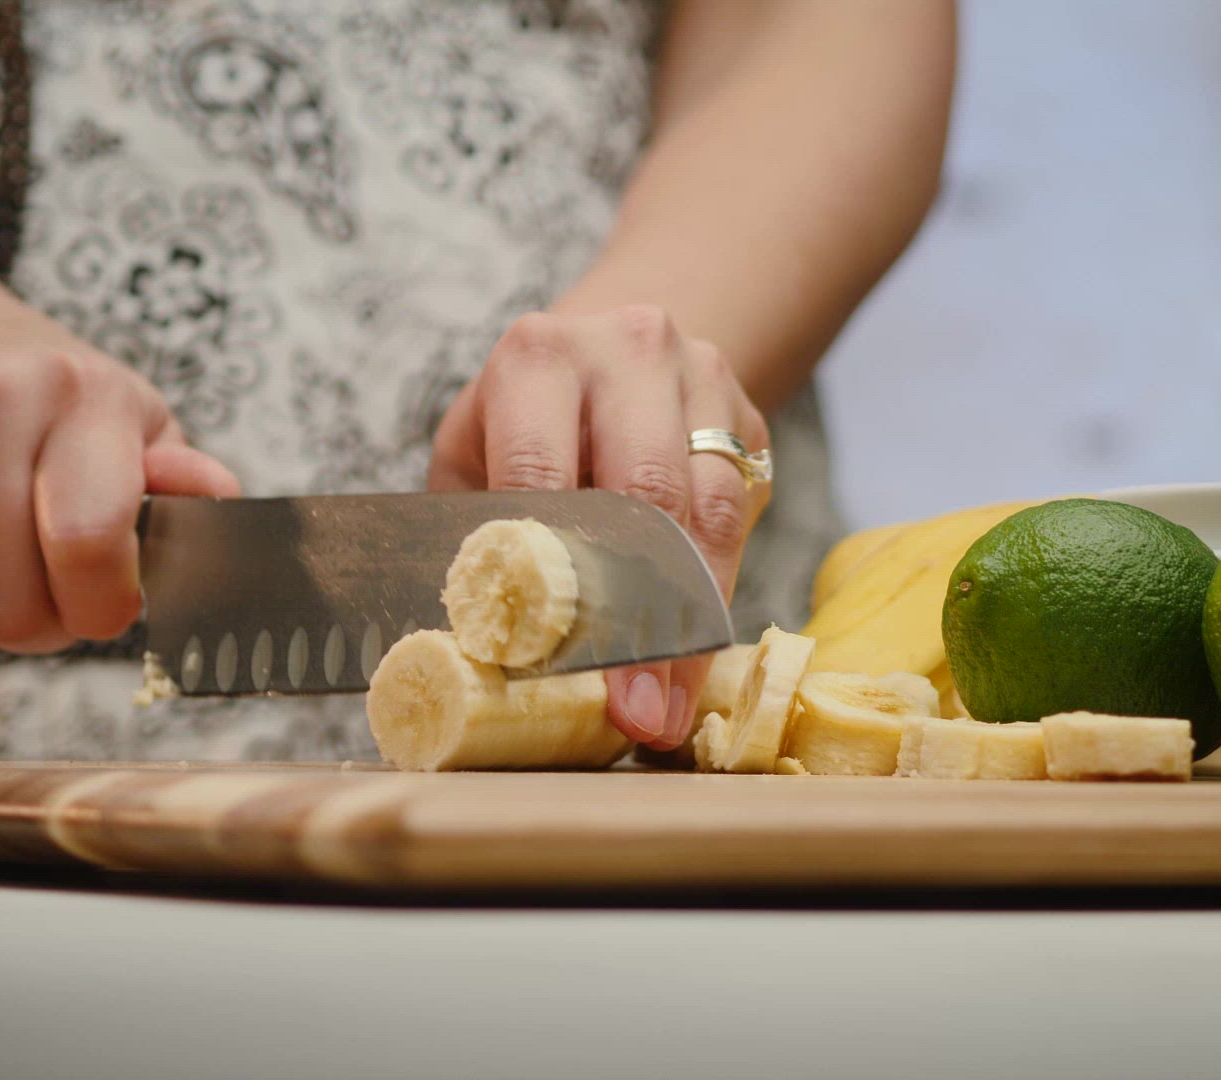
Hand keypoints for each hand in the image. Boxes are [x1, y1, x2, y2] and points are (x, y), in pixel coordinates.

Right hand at [0, 305, 238, 652]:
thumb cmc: (47, 400)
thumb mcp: (129, 424)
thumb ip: (181, 485)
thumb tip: (217, 503)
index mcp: (82, 395)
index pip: (86, 542)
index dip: (100, 608)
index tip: (106, 605)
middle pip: (5, 600)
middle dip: (34, 626)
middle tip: (45, 596)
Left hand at [429, 304, 770, 750]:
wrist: (602, 351)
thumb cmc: (518, 426)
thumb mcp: (473, 461)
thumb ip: (473, 538)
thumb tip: (472, 656)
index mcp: (537, 357)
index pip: (543, 472)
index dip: (549, 576)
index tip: (557, 665)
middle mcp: (627, 350)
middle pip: (645, 491)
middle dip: (639, 616)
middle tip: (634, 711)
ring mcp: (701, 377)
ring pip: (710, 510)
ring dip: (690, 623)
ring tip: (668, 707)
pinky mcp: (748, 419)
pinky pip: (741, 516)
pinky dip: (714, 594)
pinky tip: (692, 654)